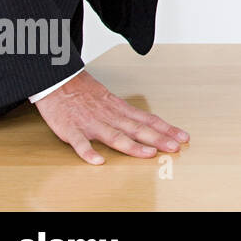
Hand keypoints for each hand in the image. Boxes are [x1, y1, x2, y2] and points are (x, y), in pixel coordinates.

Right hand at [32, 70, 188, 164]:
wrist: (57, 80)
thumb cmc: (84, 92)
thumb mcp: (110, 100)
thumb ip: (126, 114)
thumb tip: (147, 124)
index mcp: (119, 109)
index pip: (148, 119)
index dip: (166, 128)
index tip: (183, 137)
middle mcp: (109, 116)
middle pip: (137, 129)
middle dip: (158, 138)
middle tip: (175, 147)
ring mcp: (91, 123)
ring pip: (114, 136)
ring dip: (133, 146)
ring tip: (149, 154)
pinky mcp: (70, 129)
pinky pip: (79, 143)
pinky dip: (88, 151)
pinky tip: (98, 160)